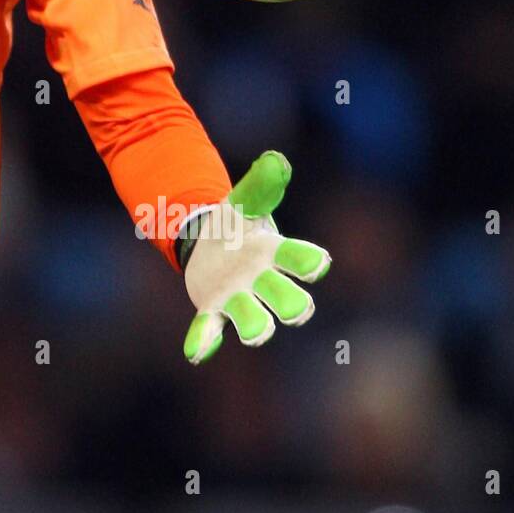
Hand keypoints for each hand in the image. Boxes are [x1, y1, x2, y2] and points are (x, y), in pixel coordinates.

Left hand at [178, 151, 329, 364]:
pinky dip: (204, 341)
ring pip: (255, 322)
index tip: (318, 263)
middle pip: (289, 301)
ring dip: (256, 328)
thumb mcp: (244, 202)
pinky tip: (195, 352)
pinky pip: (209, 330)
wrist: (210, 243)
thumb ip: (260, 184)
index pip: (300, 259)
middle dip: (293, 306)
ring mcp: (239, 299)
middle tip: (294, 311)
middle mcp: (264, 282)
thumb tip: (275, 160)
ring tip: (255, 334)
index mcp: (276, 252)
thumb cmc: (238, 224)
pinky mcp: (213, 310)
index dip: (308, 262)